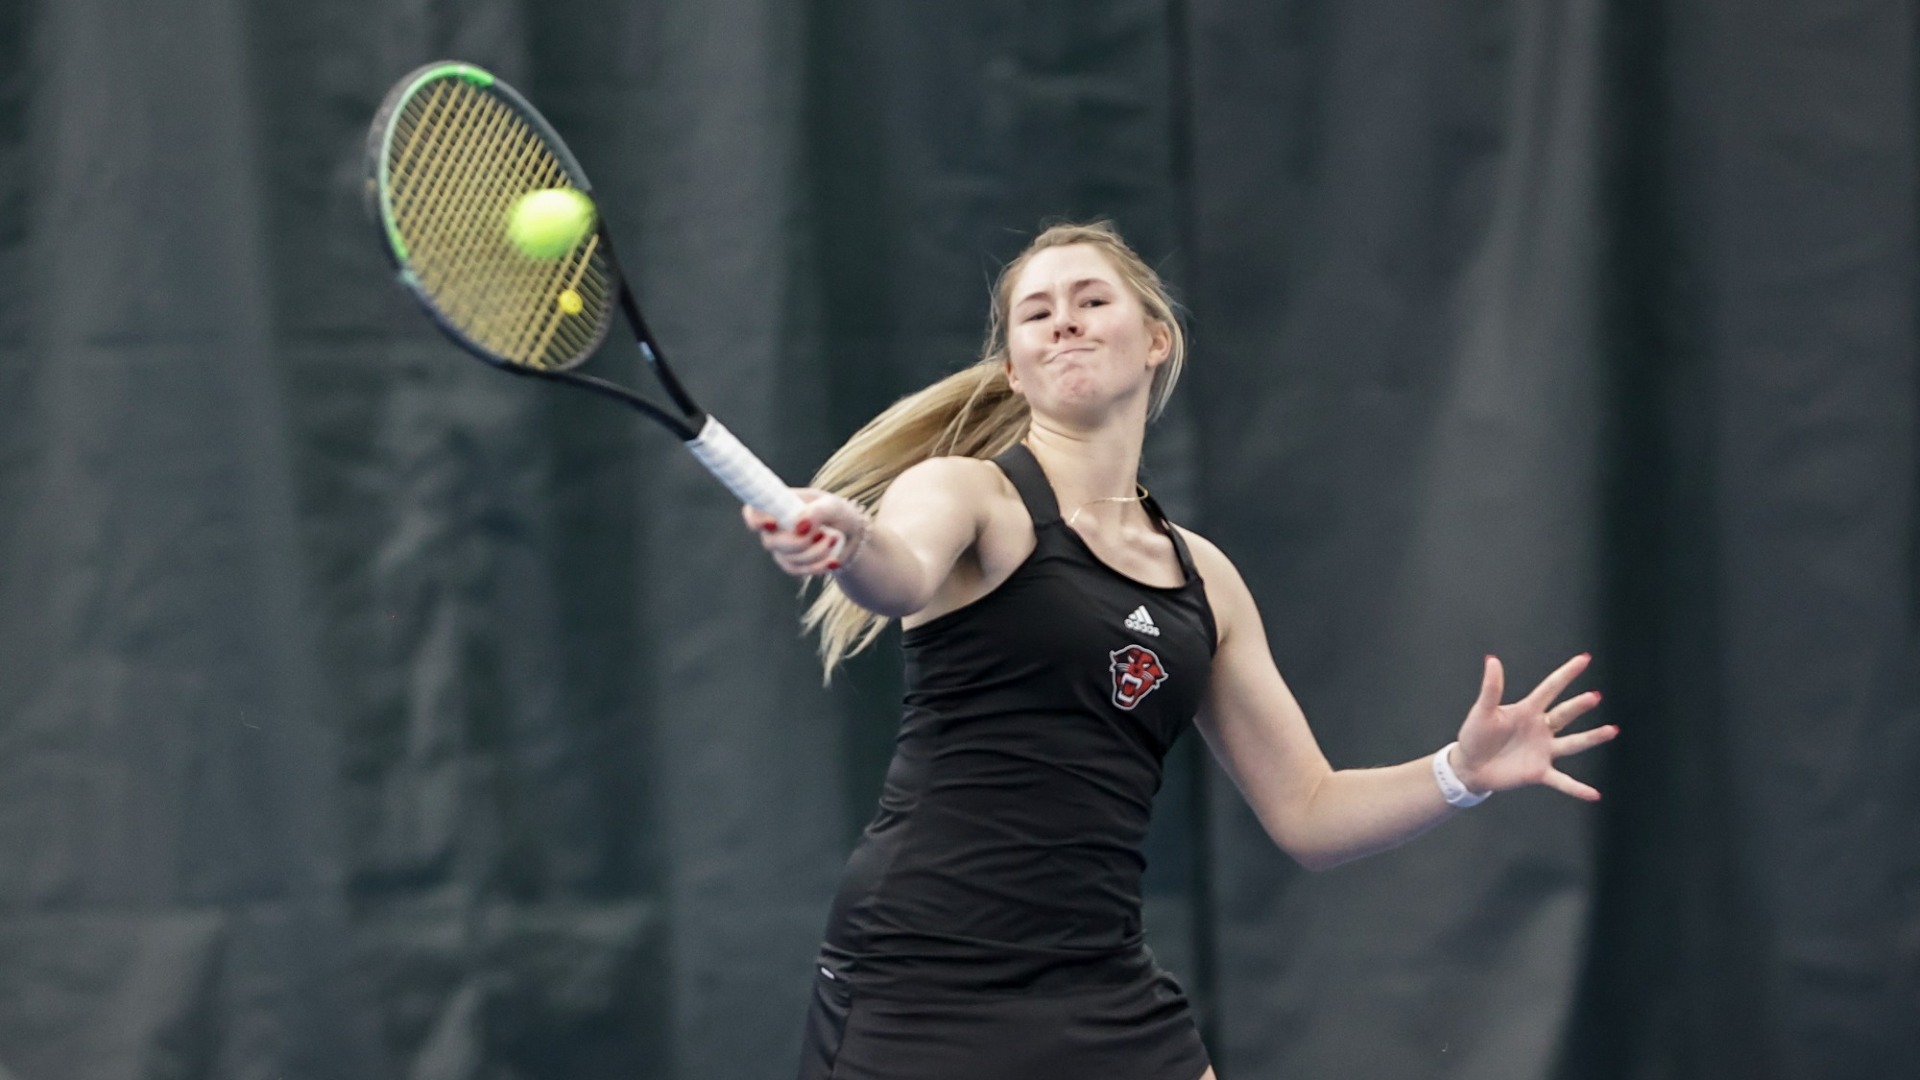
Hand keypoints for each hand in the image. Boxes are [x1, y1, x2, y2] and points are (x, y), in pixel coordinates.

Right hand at [741, 489, 867, 577]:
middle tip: (823, 534)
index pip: (753, 511)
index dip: (755, 519)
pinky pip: (797, 570)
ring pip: (787, 558)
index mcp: (780, 504)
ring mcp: (781, 547)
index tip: (772, 524)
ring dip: (814, 553)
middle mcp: (776, 526)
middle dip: (799, 542)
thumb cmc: (838, 513)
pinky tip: (832, 560)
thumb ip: (817, 511)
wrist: (850, 536)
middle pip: (771, 541)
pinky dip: (817, 566)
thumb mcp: (834, 506)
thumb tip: (800, 525)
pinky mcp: (791, 564)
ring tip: (834, 540)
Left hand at [1453, 654, 1616, 800]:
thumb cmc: (1475, 735)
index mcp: (1528, 710)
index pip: (1551, 688)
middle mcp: (1541, 728)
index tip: (1584, 659)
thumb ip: (1491, 688)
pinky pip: (1562, 781)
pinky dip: (1577, 788)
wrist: (1469, 766)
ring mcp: (1543, 751)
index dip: (1566, 673)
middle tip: (1594, 697)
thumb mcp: (1482, 711)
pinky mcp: (1539, 772)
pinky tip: (1594, 794)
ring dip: (1591, 738)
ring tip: (1612, 730)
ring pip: (1572, 743)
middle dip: (1578, 706)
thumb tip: (1492, 659)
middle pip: (1564, 714)